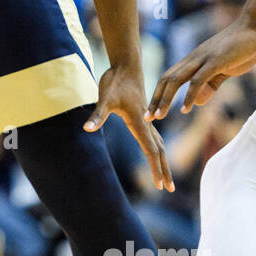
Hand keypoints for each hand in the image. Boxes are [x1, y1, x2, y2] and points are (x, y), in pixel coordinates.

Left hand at [84, 63, 173, 190]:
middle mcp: (147, 123)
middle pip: (159, 151)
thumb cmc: (115, 81)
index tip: (161, 185)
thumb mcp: (104, 99)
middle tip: (169, 190)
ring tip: (165, 178)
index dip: (155, 169)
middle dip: (164, 171)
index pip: (151, 151)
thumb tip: (87, 128)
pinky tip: (157, 155)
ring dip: (163, 162)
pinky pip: (154, 138)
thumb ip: (97, 115)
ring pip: (159, 145)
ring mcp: (147, 120)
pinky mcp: (144, 116)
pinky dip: (158, 150)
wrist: (126, 65)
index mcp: (139, 122)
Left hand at [147, 12, 255, 119]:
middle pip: (166, 80)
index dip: (158, 95)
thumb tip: (198, 103)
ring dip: (166, 99)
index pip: (168, 78)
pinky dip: (189, 95)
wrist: (254, 28)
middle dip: (155, 99)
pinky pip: (198, 80)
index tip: (151, 112)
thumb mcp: (223, 71)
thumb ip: (211, 86)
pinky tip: (185, 109)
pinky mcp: (215, 61)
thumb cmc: (239, 48)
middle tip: (146, 118)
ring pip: (176, 80)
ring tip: (159, 116)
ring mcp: (203, 59)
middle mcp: (193, 59)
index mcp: (193, 61)